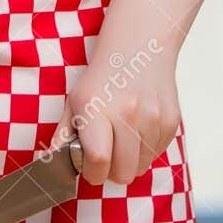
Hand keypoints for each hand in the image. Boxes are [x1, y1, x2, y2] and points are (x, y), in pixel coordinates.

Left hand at [49, 45, 181, 187]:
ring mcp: (153, 118)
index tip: (90, 168)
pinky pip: (157, 155)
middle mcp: (127, 115)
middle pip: (124, 173)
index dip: (93, 173)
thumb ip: (63, 135)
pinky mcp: (171, 121)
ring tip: (121, 139)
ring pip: (142, 168)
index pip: (99, 161)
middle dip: (112, 171)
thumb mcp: (74, 101)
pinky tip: (138, 130)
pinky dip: (146, 151)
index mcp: (97, 110)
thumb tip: (51, 163)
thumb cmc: (102, 78)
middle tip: (106, 156)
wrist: (138, 48)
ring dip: (130, 161)